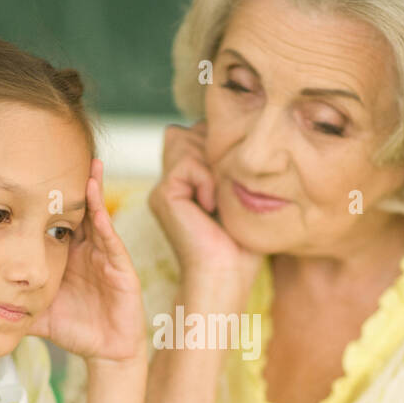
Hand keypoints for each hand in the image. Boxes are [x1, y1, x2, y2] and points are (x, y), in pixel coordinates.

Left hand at [28, 158, 144, 364]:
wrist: (104, 351)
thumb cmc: (72, 328)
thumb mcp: (33, 308)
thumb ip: (8, 299)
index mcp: (66, 254)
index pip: (55, 218)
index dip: (45, 196)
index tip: (30, 172)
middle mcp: (86, 250)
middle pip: (78, 209)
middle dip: (72, 183)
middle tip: (62, 152)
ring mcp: (106, 258)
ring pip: (98, 218)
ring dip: (94, 193)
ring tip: (89, 167)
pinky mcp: (122, 271)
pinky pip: (113, 244)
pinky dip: (105, 225)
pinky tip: (96, 208)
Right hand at [149, 121, 261, 302]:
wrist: (226, 274)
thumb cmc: (241, 242)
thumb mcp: (239, 191)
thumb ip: (226, 160)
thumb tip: (219, 127)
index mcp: (188, 179)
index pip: (198, 132)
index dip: (219, 146)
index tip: (231, 183)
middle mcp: (171, 181)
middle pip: (190, 131)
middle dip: (215, 153)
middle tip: (224, 193)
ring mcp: (164, 187)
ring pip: (186, 140)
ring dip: (211, 167)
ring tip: (217, 201)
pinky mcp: (162, 194)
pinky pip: (187, 162)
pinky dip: (206, 181)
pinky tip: (210, 208)